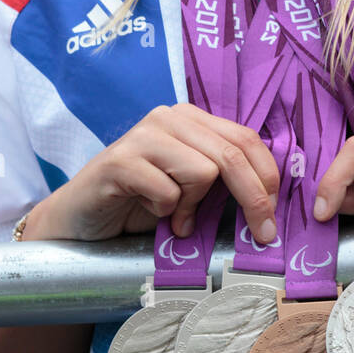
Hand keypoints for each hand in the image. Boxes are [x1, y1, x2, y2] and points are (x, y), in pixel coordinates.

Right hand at [23, 104, 279, 244]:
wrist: (80, 220)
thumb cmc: (140, 205)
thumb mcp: (190, 189)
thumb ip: (222, 181)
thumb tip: (271, 202)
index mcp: (191, 119)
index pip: (246, 139)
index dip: (268, 178)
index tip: (273, 217)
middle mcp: (169, 117)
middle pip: (231, 154)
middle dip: (254, 199)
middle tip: (262, 235)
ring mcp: (142, 135)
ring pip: (203, 171)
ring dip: (194, 207)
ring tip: (176, 218)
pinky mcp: (120, 161)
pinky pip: (168, 191)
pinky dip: (166, 212)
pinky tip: (148, 211)